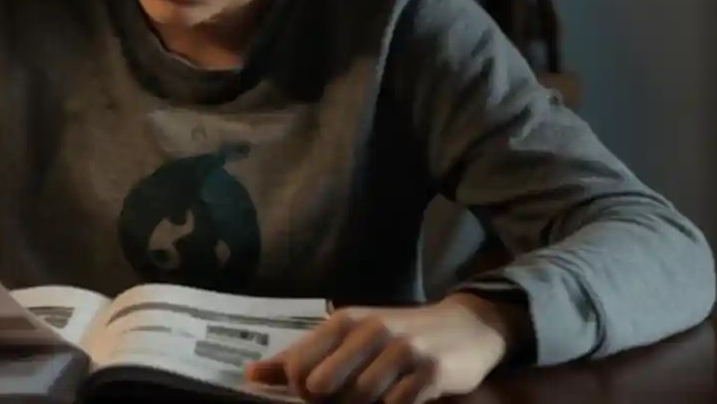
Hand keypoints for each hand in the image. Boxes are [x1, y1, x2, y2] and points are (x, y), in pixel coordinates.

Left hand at [245, 294, 528, 402]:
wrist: (466, 327)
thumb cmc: (398, 336)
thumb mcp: (348, 337)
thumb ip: (301, 357)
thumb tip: (251, 375)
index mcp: (343, 321)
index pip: (297, 367)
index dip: (301, 391)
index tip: (319, 394)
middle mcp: (369, 330)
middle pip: (321, 386)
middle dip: (329, 403)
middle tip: (348, 400)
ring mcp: (400, 350)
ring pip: (358, 399)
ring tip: (379, 397)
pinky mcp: (429, 371)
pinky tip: (402, 400)